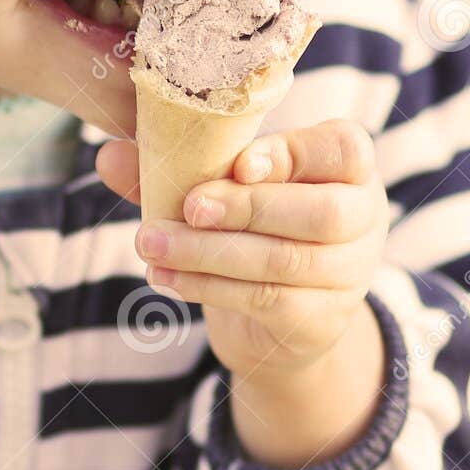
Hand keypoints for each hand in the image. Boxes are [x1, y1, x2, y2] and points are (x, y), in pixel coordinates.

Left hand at [95, 120, 389, 381]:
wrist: (281, 314)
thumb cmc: (253, 222)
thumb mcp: (226, 185)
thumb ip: (176, 167)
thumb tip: (107, 157)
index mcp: (347, 165)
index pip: (341, 150)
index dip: (293, 155)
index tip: (239, 164)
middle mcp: (362, 216)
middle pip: (319, 213)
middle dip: (247, 208)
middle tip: (188, 207)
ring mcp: (348, 273)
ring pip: (282, 262)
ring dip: (208, 252)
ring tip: (149, 243)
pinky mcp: (321, 319)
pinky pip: (264, 301)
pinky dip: (207, 287)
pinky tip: (166, 275)